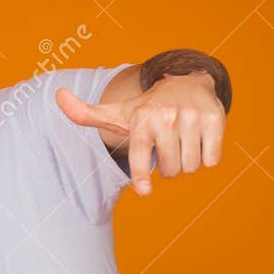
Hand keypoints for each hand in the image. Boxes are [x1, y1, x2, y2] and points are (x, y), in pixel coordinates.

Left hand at [56, 70, 225, 195]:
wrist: (185, 82)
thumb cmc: (145, 108)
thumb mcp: (115, 112)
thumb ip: (84, 113)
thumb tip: (57, 94)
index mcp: (140, 119)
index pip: (139, 152)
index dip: (141, 174)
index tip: (144, 191)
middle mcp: (166, 116)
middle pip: (170, 170)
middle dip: (167, 166)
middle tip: (164, 145)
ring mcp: (192, 116)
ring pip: (190, 167)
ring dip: (186, 162)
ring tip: (180, 140)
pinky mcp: (216, 118)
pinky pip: (211, 159)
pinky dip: (206, 156)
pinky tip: (197, 138)